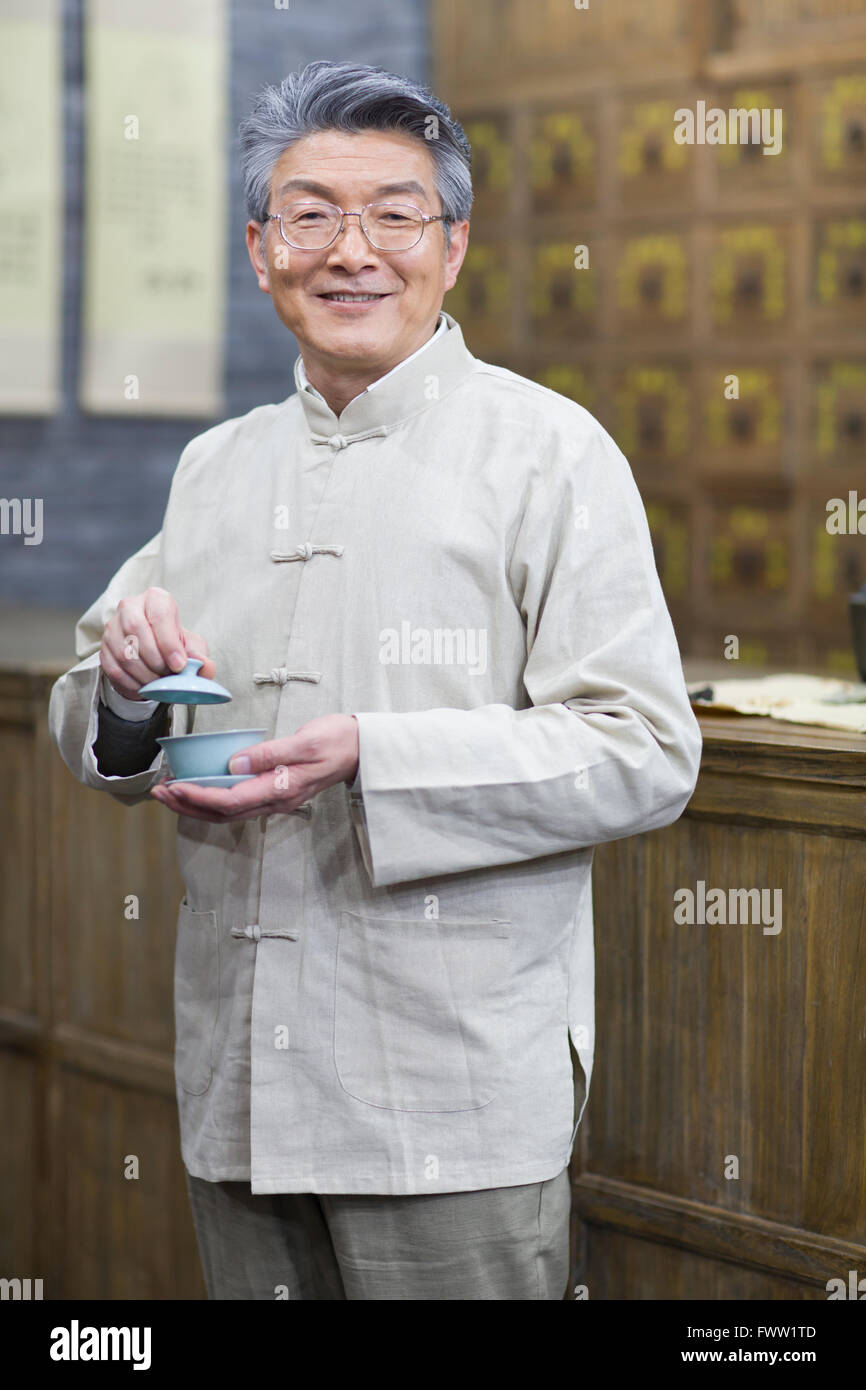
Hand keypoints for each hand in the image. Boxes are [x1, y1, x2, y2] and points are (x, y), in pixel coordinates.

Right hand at [100, 586, 214, 700]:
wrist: (154, 654)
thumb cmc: (175, 644)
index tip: (179, 665)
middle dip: (156, 660)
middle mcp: (130, 607)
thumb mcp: (192, 646)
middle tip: (169, 676)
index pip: (159, 614)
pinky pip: (114, 668)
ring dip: (145, 674)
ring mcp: (113, 627)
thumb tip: (206, 666)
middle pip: (136, 630)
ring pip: (124, 651)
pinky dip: (132, 683)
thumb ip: (200, 655)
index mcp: (155, 599)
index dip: (169, 642)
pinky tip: (145, 687)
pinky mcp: (104, 648)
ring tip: (160, 684)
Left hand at [150, 714, 359, 822]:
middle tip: (159, 793)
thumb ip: (270, 753)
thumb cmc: (336, 741)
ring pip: (228, 812)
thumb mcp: (305, 742)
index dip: (199, 796)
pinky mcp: (275, 792)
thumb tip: (235, 763)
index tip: (174, 787)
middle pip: (222, 813)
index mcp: (280, 789)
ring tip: (171, 794)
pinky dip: (213, 800)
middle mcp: (275, 800)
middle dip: (188, 805)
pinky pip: (237, 804)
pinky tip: (201, 790)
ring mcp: (275, 799)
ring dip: (196, 805)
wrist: (361, 749)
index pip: (230, 800)